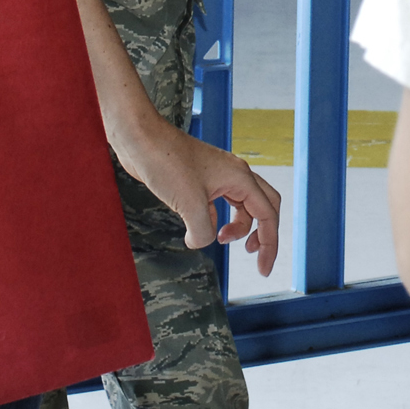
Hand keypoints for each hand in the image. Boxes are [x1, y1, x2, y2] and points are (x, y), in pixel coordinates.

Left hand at [115, 116, 282, 275]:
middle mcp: (234, 174)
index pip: (267, 214)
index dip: (269, 243)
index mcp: (240, 177)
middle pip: (263, 207)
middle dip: (263, 233)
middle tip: (255, 258)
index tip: (263, 269)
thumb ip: (203, 232)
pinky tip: (198, 229)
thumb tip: (201, 242)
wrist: (140, 139)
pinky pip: (219, 204)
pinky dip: (215, 220)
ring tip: (221, 240)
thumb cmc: (166, 161)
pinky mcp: (200, 179)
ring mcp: (217, 176)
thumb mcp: (190, 204)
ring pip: (241, 206)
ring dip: (238, 227)